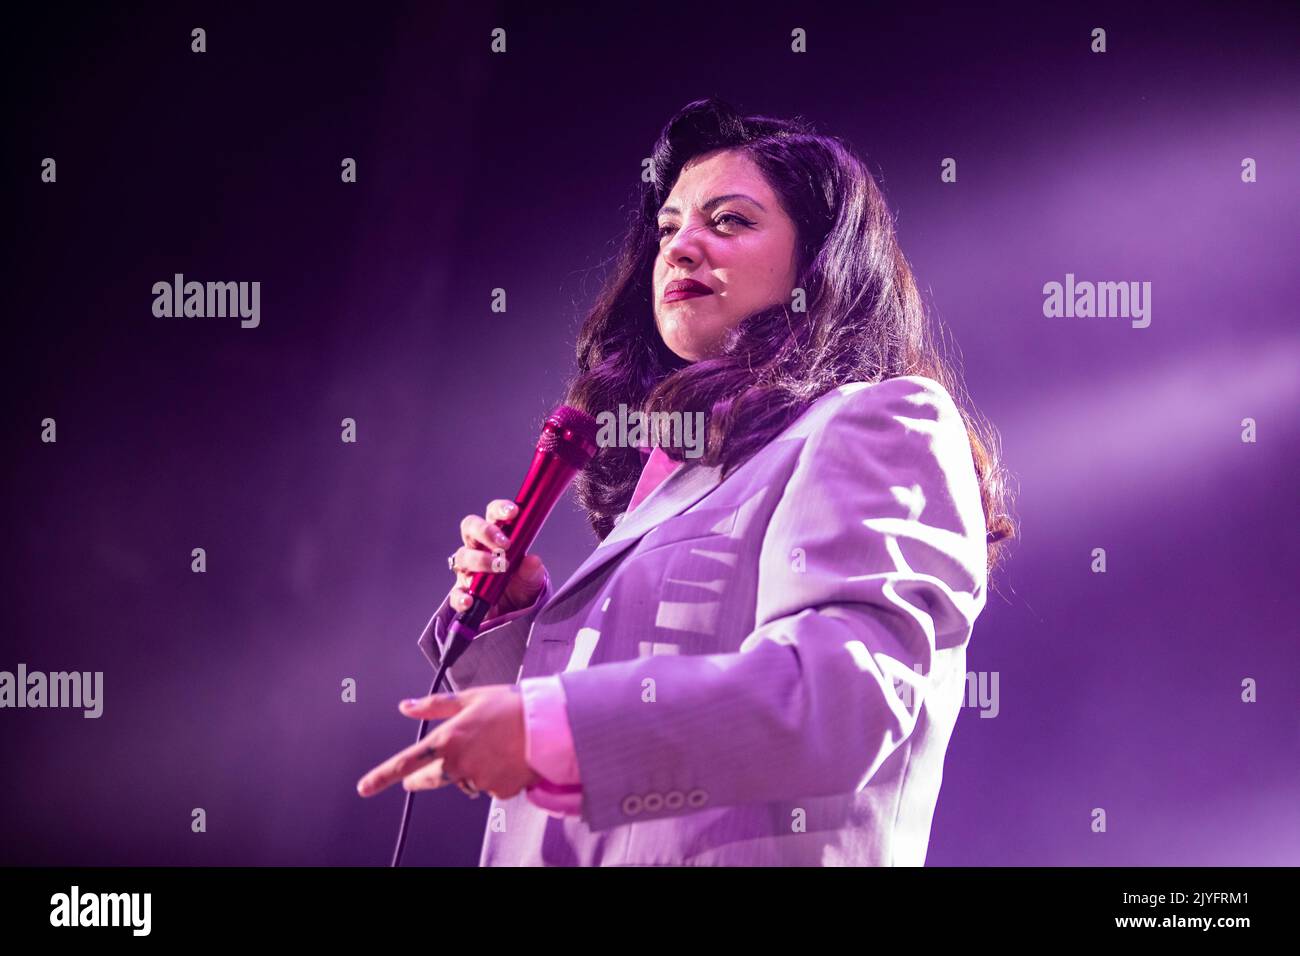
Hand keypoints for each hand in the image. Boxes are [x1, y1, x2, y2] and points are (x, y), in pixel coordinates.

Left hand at [355, 685, 540, 799]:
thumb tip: (405, 707)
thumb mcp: (470, 697)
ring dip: (468, 770)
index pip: (406, 763)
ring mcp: (478, 781)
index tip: (364, 788)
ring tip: (493, 746)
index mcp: (448, 739)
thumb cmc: (510, 705)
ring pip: (463, 781)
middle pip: (431, 779)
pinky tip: (508, 758)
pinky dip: (494, 775)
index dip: (382, 777)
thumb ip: (434, 706)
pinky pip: (488, 786)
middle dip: (425, 775)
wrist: (550, 725)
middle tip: (437, 763)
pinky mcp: (498, 792)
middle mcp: (459, 764)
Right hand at [448, 498, 547, 623]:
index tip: (514, 512)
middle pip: (470, 528)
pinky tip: (470, 601)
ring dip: (480, 559)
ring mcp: (467, 571)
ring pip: (463, 556)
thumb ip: (532, 571)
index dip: (500, 510)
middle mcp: (478, 549)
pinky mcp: (462, 594)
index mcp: (495, 538)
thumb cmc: (520, 586)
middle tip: (505, 543)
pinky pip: (456, 594)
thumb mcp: (532, 579)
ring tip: (499, 567)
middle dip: (486, 531)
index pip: (492, 515)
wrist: (514, 614)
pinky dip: (461, 597)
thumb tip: (533, 560)